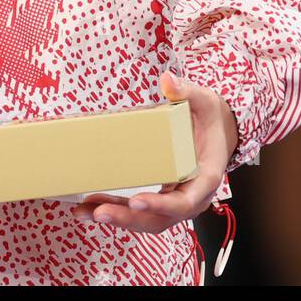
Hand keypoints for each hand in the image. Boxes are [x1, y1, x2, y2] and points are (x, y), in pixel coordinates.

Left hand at [73, 70, 238, 233]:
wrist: (216, 129)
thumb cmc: (209, 117)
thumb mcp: (204, 100)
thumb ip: (187, 91)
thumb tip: (167, 80)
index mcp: (206, 178)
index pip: (185, 201)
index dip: (161, 205)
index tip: (136, 201)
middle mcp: (192, 196)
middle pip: (161, 219)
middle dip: (128, 218)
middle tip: (99, 212)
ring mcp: (175, 201)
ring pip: (147, 220)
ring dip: (116, 218)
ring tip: (85, 212)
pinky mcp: (160, 197)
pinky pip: (139, 211)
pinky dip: (116, 210)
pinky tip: (90, 206)